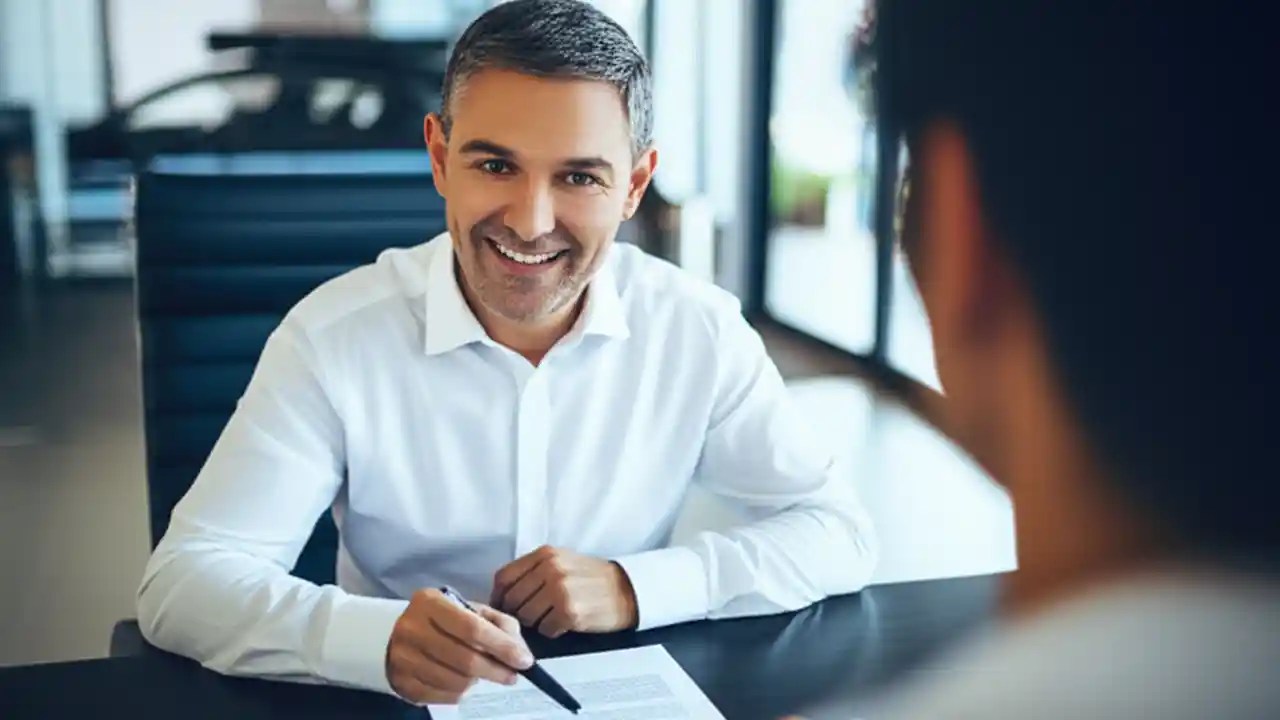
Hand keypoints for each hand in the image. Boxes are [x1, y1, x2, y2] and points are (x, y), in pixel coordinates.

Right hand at [385, 589, 533, 704]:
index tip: (524, 661)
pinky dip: (462, 692)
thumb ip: (499, 624)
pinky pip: (444, 696)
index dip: (502, 647)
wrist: (398, 635)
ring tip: (483, 674)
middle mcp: (412, 629)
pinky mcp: (402, 683)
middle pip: (465, 659)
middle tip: (512, 676)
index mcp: (430, 602)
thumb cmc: (443, 621)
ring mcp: (403, 658)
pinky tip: (464, 681)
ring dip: (478, 681)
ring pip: (456, 681)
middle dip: (496, 670)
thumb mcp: (470, 610)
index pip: (472, 628)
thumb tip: (520, 652)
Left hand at [490, 545, 638, 636]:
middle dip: (518, 613)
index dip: (499, 596)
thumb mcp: (563, 562)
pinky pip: (545, 630)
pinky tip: (564, 624)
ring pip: (526, 617)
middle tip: (533, 617)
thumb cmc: (594, 579)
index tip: (502, 606)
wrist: (627, 591)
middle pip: (512, 600)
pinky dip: (552, 631)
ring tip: (552, 618)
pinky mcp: (569, 612)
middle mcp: (550, 569)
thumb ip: (534, 571)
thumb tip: (503, 593)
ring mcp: (559, 590)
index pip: (504, 577)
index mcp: (546, 554)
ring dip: (536, 623)